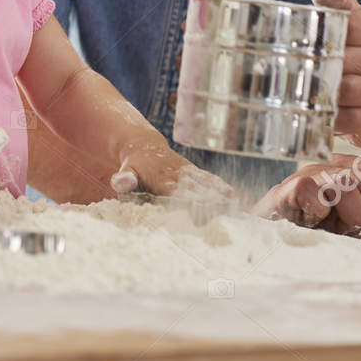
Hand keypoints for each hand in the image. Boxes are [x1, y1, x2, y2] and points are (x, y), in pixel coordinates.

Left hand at [108, 139, 241, 204]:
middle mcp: (179, 175)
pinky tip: (241, 199)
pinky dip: (226, 189)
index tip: (197, 211)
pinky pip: (212, 181)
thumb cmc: (134, 166)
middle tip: (226, 214)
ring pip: (208, 184)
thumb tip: (119, 182)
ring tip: (240, 207)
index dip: (186, 200)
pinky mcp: (195, 173)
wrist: (143, 145)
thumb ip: (125, 179)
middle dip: (210, 201)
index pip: (175, 191)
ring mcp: (189, 173)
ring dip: (223, 195)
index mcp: (162, 178)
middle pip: (197, 189)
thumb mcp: (127, 171)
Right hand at [253, 156, 360, 232]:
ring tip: (340, 226)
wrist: (271, 230)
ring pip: (347, 185)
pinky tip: (316, 220)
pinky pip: (314, 194)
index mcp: (353, 168)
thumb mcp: (355, 217)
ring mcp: (310, 174)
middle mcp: (333, 165)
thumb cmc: (318, 226)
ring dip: (352, 216)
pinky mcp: (289, 189)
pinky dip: (320, 213)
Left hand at [311, 0, 360, 150]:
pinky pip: (351, 119)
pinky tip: (318, 108)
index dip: (325, 32)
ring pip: (347, 89)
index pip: (352, 26)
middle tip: (295, 63)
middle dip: (318, 62)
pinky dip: (330, 114)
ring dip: (322, 88)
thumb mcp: (356, 19)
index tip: (308, 38)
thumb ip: (339, 4)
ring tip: (304, 84)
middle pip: (346, 59)